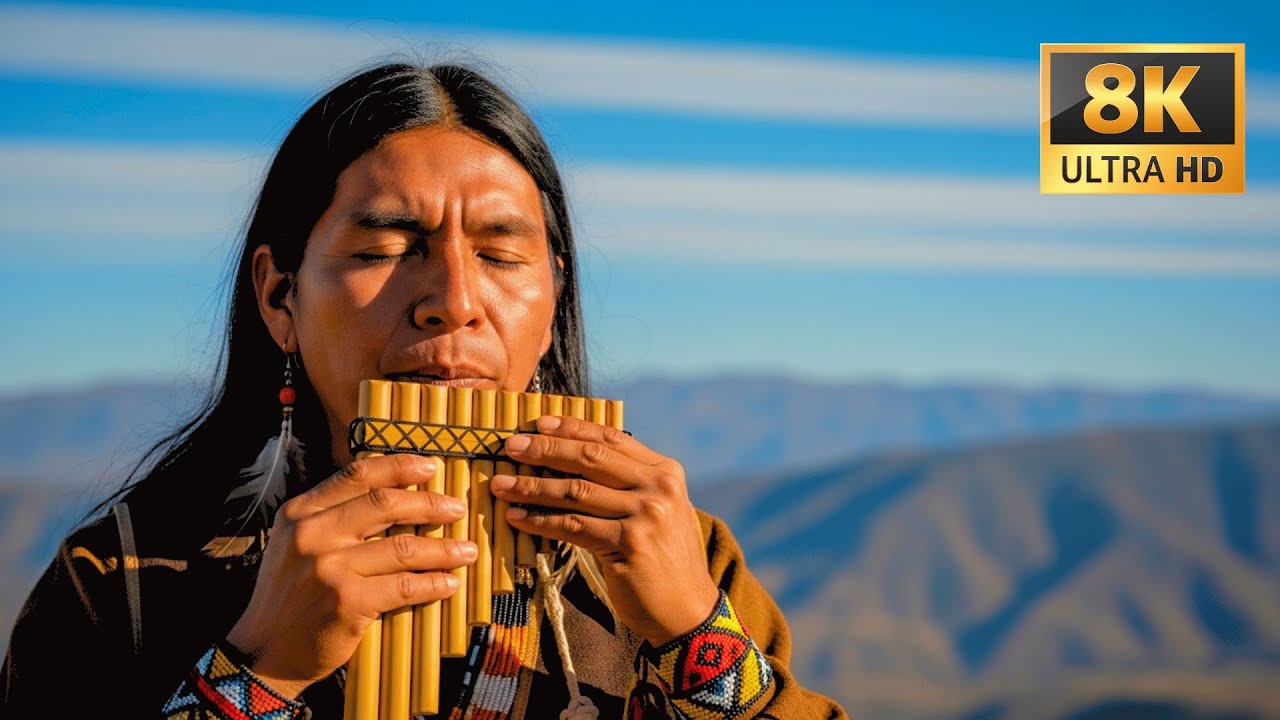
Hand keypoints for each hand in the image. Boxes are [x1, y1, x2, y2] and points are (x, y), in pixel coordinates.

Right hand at [226, 454, 475, 697]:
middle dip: (431, 504)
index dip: (400, 467)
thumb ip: (332, 516)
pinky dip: (434, 584)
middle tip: (457, 509)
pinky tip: (449, 583)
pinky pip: (405, 586)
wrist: (264, 652)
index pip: (357, 475)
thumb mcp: (295, 543)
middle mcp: (312, 534)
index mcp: (301, 512)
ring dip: (443, 549)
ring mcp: (330, 567)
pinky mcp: (348, 601)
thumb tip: (391, 493)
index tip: (430, 467)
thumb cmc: (289, 596)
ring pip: (404, 547)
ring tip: (466, 551)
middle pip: (386, 504)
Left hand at [492, 415, 719, 644]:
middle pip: (590, 458)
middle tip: (511, 446)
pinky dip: (540, 520)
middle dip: (545, 449)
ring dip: (531, 486)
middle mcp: (658, 487)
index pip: (611, 438)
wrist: (687, 609)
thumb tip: (571, 458)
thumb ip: (628, 483)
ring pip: (575, 491)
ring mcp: (645, 515)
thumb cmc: (663, 559)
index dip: (572, 428)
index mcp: (665, 471)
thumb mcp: (656, 510)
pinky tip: (517, 517)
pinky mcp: (628, 544)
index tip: (539, 424)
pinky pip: (573, 526)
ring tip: (500, 484)